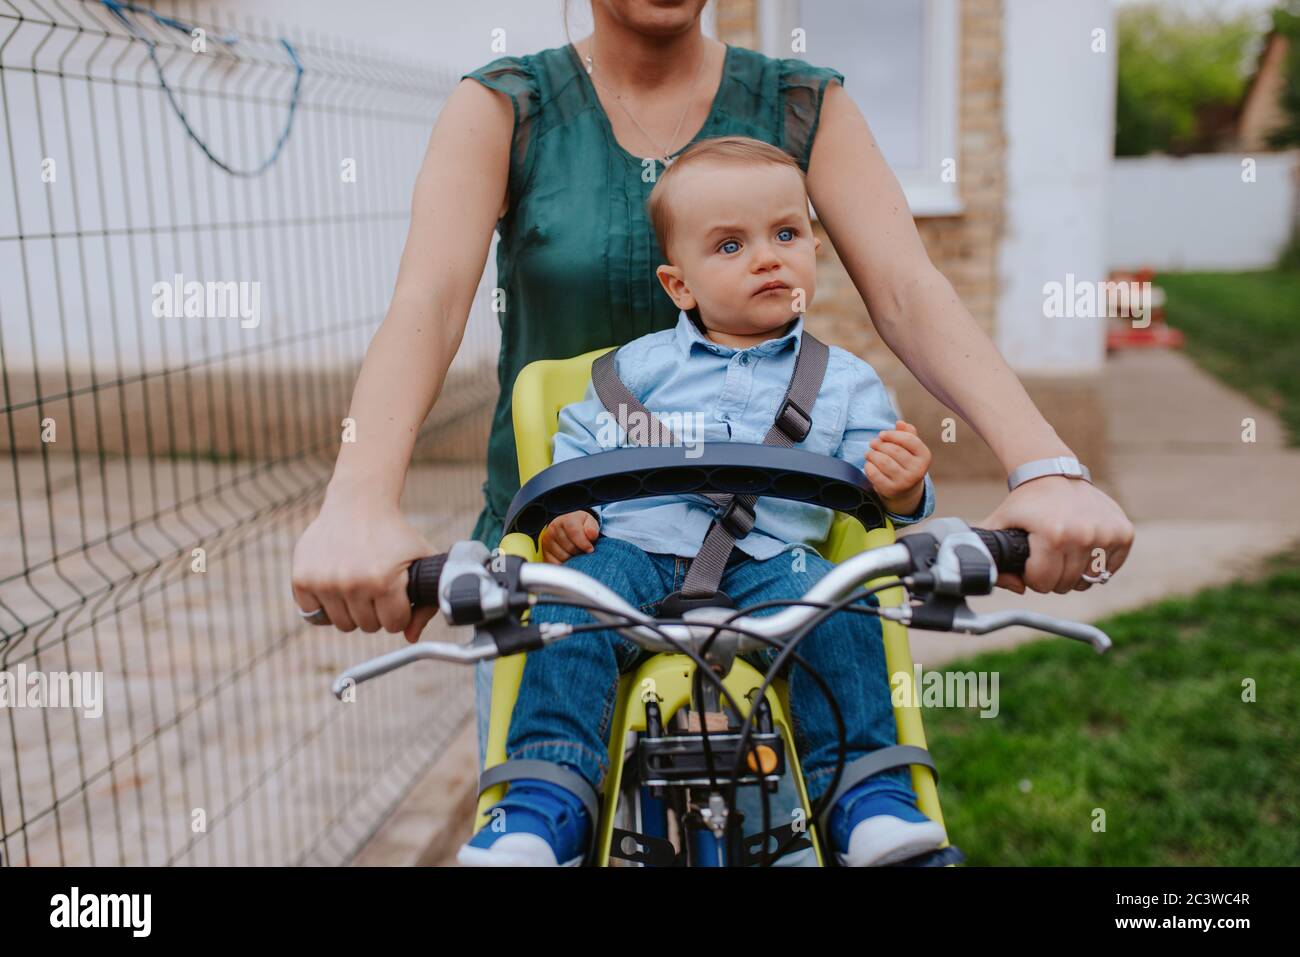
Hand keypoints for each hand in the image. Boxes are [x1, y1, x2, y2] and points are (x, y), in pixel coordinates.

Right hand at [291, 494, 434, 643]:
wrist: (357, 503)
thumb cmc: (393, 534)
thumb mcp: (421, 560)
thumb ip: (426, 603)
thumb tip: (411, 638)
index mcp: (383, 581)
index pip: (394, 625)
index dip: (399, 611)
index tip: (397, 595)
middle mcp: (352, 583)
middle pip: (368, 627)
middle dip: (376, 611)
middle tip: (376, 586)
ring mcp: (324, 582)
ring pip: (342, 624)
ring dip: (352, 610)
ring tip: (357, 583)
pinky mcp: (301, 579)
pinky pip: (314, 614)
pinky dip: (324, 605)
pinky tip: (335, 583)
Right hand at [540, 510, 599, 563]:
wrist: (568, 529)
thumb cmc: (580, 527)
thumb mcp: (589, 522)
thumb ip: (592, 528)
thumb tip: (592, 535)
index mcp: (565, 520)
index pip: (574, 533)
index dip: (584, 543)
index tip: (590, 549)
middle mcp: (553, 530)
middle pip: (570, 548)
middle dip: (580, 551)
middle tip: (583, 550)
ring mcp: (547, 542)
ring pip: (564, 557)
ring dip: (573, 559)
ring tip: (575, 553)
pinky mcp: (545, 554)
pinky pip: (556, 564)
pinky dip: (565, 565)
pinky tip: (569, 559)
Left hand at [865, 420, 930, 515]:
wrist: (905, 489)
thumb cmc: (906, 462)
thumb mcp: (910, 448)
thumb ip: (907, 434)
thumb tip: (900, 423)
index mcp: (924, 456)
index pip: (909, 440)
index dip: (892, 434)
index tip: (882, 434)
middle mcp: (918, 470)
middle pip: (894, 450)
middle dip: (879, 444)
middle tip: (872, 443)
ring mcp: (905, 482)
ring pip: (883, 461)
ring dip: (872, 454)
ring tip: (869, 453)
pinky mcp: (891, 490)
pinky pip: (875, 474)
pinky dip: (868, 466)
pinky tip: (868, 464)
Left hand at [979, 476, 1134, 593]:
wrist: (1054, 474)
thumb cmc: (1025, 504)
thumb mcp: (999, 525)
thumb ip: (993, 559)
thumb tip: (1018, 589)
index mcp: (1053, 535)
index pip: (1043, 583)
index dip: (1032, 577)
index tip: (1030, 564)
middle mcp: (1083, 534)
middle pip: (1066, 584)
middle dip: (1053, 577)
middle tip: (1047, 558)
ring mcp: (1107, 533)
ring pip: (1090, 580)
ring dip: (1076, 574)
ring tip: (1064, 555)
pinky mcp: (1124, 532)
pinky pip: (1110, 568)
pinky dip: (1096, 565)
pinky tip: (1083, 550)